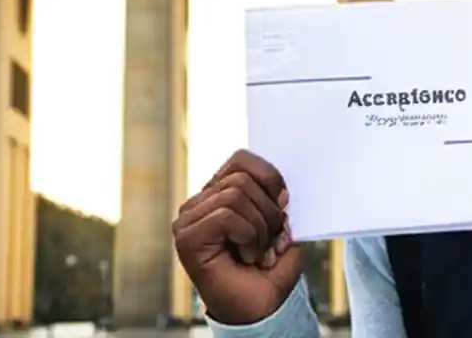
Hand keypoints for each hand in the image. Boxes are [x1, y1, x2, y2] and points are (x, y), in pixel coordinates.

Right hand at [173, 149, 302, 324]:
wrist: (259, 311)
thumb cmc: (269, 271)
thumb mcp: (282, 229)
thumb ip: (277, 201)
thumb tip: (280, 190)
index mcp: (219, 194)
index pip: (241, 160)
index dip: (269, 176)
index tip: (285, 202)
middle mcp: (199, 203)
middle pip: (241, 177)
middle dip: (269, 210)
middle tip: (273, 240)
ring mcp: (189, 220)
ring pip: (235, 195)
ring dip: (260, 228)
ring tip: (259, 252)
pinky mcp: (187, 238)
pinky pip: (227, 216)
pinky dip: (248, 237)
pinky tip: (247, 257)